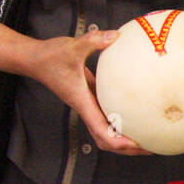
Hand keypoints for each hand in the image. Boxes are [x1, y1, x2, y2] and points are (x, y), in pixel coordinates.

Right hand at [29, 29, 148, 155]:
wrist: (33, 59)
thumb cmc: (49, 57)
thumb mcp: (72, 46)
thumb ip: (93, 41)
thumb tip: (115, 36)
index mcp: (82, 102)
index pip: (101, 131)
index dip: (119, 141)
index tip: (137, 144)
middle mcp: (86, 107)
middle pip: (106, 139)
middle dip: (127, 147)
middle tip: (150, 147)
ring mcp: (88, 104)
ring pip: (106, 130)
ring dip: (124, 137)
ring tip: (147, 136)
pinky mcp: (90, 97)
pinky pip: (107, 114)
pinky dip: (120, 120)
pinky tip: (136, 113)